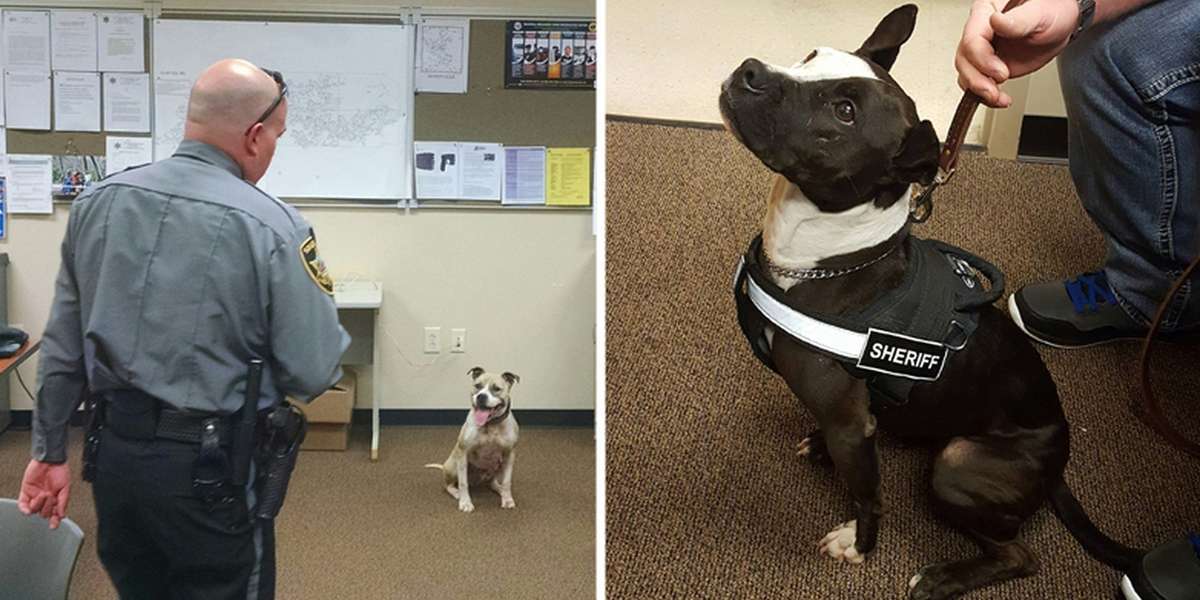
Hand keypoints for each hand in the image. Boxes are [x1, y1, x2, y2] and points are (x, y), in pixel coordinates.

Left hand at [18, 459, 71, 528]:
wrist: (50, 460)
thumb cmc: (60, 470)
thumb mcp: (66, 487)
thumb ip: (63, 502)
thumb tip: (62, 515)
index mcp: (56, 499)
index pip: (54, 514)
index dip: (54, 522)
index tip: (54, 526)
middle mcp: (45, 500)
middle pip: (44, 513)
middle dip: (48, 507)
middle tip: (51, 497)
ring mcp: (35, 496)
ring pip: (34, 510)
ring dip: (39, 505)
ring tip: (44, 494)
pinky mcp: (26, 492)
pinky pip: (22, 504)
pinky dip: (24, 509)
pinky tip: (28, 510)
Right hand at [956, 0, 1079, 107]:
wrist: (1062, 23)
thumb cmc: (1054, 10)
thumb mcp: (1040, 13)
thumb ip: (1018, 20)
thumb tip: (996, 21)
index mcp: (987, 10)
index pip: (972, 39)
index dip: (982, 59)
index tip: (1001, 72)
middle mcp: (980, 29)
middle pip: (964, 58)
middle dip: (977, 79)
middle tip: (994, 90)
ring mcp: (982, 48)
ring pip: (965, 72)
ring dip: (978, 89)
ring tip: (998, 97)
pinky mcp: (987, 64)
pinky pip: (975, 81)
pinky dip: (984, 95)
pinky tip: (998, 99)